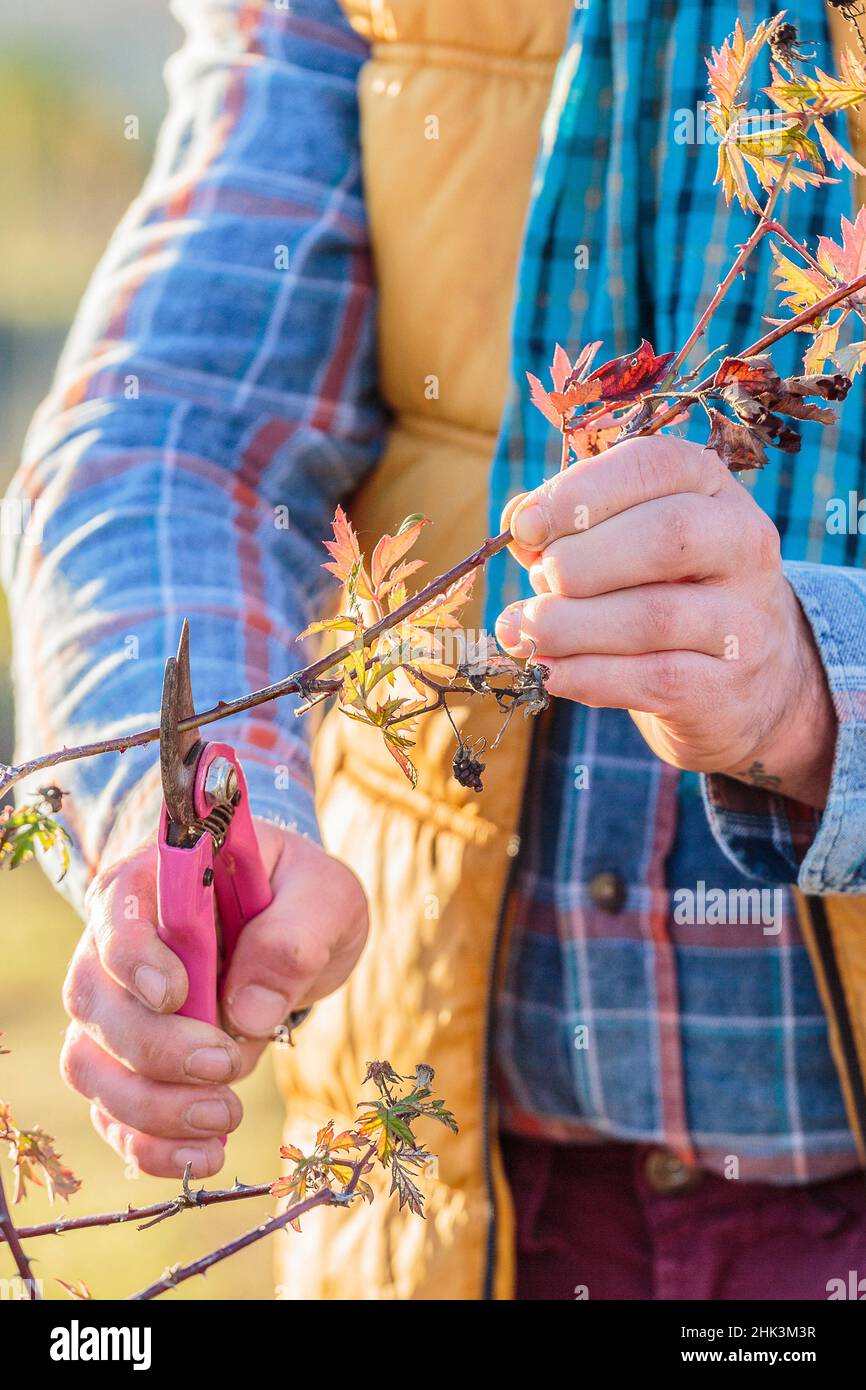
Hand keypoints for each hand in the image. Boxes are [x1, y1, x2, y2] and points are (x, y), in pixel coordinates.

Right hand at [60, 822, 367, 1177]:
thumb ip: (294, 937)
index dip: (133, 959)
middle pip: (94, 1000)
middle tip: (223, 1066)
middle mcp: (115, 943)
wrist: (293, 927)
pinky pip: (112, 1110)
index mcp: (155, 881)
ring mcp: (116, 1006)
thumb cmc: (298, 895)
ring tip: (222, 1117)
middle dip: (154, 1047)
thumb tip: (250, 1012)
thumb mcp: (323, 895)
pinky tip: (203, 1155)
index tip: (177, 995)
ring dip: (149, 1106)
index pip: (114, 913)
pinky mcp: (129, 1061)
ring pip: (90, 1065)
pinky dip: (148, 1143)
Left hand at [495, 435, 835, 806]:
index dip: (580, 492)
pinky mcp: (724, 687)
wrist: (751, 678)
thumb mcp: (627, 541)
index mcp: (712, 488)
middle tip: (539, 581)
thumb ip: (568, 527)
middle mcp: (743, 545)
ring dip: (571, 625)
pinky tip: (549, 670)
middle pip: (667, 536)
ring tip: (527, 629)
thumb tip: (517, 526)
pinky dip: (585, 674)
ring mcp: (742, 620)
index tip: (524, 526)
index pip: (655, 465)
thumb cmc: (666, 590)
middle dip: (581, 560)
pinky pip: (651, 679)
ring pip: (654, 616)